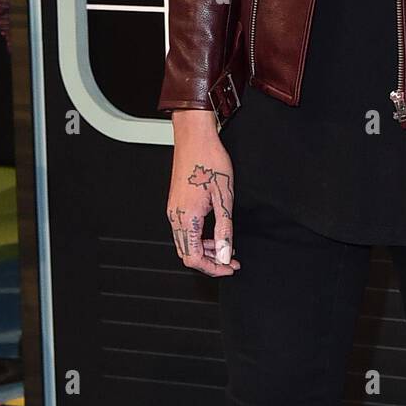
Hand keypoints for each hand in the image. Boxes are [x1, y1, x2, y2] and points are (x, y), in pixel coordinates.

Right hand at [166, 109, 240, 276]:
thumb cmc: (209, 160)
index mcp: (186, 218)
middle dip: (210, 261)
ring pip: (186, 243)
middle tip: (231, 261)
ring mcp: (174, 209)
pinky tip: (216, 232)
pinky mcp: (176, 203)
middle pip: (188, 254)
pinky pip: (185, 230)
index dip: (213, 268)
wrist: (195, 137)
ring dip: (206, 250)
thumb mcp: (225, 197)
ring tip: (227, 247)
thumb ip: (225, 230)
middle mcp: (175, 216)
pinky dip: (200, 237)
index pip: (194, 258)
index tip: (230, 267)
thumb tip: (225, 255)